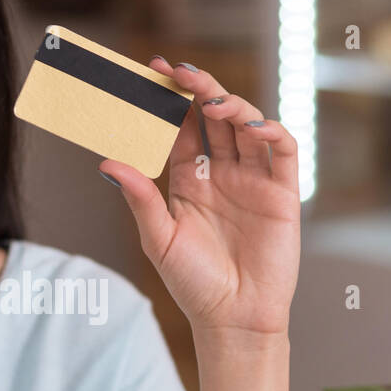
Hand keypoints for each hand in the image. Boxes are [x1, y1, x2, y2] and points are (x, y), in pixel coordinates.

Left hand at [103, 57, 300, 346]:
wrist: (232, 318)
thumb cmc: (194, 284)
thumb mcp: (158, 238)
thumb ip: (139, 198)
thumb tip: (107, 162)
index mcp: (190, 179)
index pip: (182, 126)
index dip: (171, 99)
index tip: (154, 72)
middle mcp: (223, 173)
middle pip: (215, 117)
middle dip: (200, 90)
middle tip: (181, 72)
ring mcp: (254, 180)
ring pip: (248, 126)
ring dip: (233, 106)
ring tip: (212, 102)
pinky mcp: (282, 194)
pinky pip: (283, 152)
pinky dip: (273, 132)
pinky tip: (254, 127)